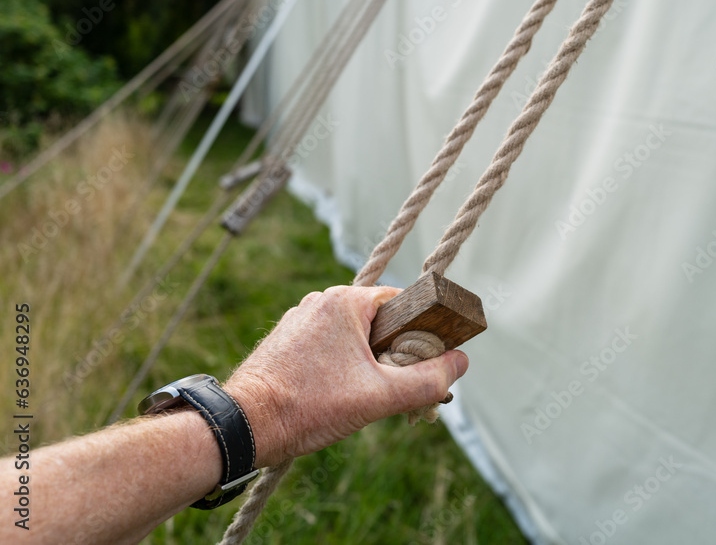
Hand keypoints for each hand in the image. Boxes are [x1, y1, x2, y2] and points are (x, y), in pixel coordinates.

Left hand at [224, 285, 468, 467]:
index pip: (403, 302)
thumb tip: (461, 363)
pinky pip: (329, 345)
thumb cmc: (308, 406)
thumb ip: (428, 380)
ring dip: (370, 363)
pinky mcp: (287, 341)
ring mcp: (301, 320)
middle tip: (400, 388)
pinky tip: (340, 397)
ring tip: (368, 398)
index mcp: (346, 301)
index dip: (422, 332)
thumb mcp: (380, 396)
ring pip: (354, 336)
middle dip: (395, 354)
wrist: (242, 426)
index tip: (428, 361)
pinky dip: (344, 367)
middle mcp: (322, 302)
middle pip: (380, 321)